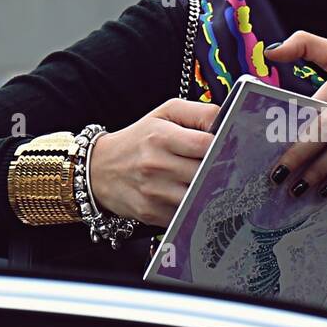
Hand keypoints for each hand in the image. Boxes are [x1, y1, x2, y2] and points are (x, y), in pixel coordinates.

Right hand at [89, 98, 216, 226]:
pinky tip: (189, 196)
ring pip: (199, 196)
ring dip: (208, 191)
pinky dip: (193, 206)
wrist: (100, 169)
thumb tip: (227, 123)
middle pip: (206, 173)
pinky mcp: (152, 213)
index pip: (207, 144)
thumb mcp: (165, 114)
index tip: (227, 148)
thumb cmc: (139, 139)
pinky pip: (186, 213)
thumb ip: (199, 113)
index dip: (223, 146)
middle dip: (217, 170)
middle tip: (221, 167)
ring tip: (205, 181)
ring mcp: (153, 192)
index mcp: (161, 136)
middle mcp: (156, 165)